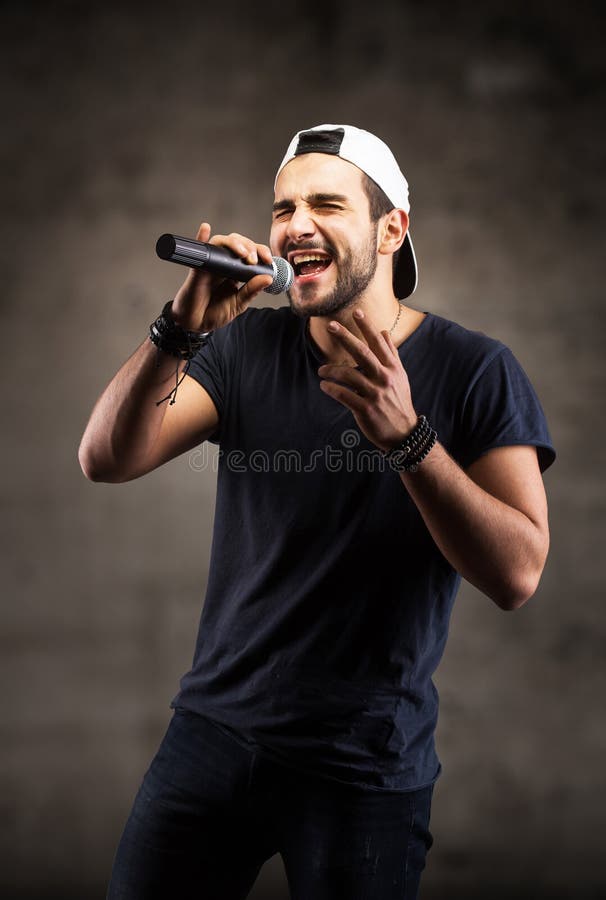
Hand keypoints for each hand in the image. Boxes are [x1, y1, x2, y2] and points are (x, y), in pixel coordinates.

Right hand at [171, 222, 273, 330]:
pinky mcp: (198, 268)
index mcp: (236, 271)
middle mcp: (224, 264)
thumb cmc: (214, 313)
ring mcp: (211, 264)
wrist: (195, 323)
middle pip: (237, 243)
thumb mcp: (238, 304)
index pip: (250, 253)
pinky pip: (199, 250)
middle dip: (249, 246)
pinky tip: (205, 229)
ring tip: (243, 254)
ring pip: (221, 243)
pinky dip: (201, 237)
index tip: (268, 260)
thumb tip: (268, 278)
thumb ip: (251, 291)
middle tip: (254, 260)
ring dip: (234, 243)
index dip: (260, 252)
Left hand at [317, 309, 417, 451]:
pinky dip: (331, 389)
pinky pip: (344, 395)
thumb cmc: (398, 402)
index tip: (356, 312)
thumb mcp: (400, 376)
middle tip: (332, 326)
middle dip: (346, 337)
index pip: (379, 343)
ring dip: (331, 370)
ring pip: (349, 375)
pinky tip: (324, 386)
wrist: (404, 433)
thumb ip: (391, 354)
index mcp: (393, 368)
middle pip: (363, 352)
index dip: (367, 327)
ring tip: (321, 370)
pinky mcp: (366, 409)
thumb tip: (384, 332)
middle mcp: (385, 378)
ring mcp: (375, 394)